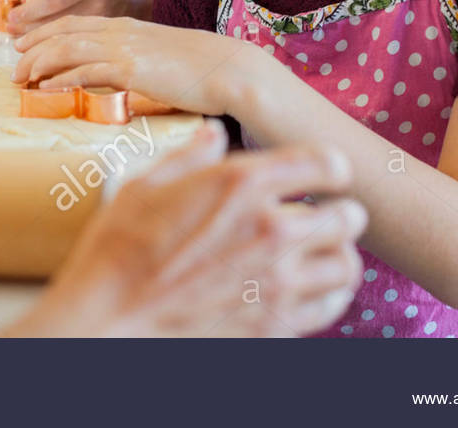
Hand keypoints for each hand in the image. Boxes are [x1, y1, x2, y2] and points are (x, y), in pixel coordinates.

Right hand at [5, 121, 366, 336]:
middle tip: (319, 214)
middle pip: (349, 215)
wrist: (109, 318)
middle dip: (337, 211)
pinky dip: (330, 294)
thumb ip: (190, 156)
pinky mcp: (277, 324)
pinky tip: (310, 286)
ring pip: (347, 264)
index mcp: (242, 184)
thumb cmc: (118, 249)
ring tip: (318, 252)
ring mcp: (278, 281)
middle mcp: (272, 229)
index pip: (327, 163)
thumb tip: (214, 133)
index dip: (328, 166)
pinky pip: (332, 306)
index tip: (320, 174)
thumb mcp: (145, 185)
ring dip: (336, 254)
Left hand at [6, 0, 151, 35]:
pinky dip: (53, 43)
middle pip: (57, 1)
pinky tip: (37, 50)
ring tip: (16, 36)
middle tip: (10, 21)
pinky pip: (75, 38)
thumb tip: (22, 5)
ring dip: (36, 31)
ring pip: (64, 22)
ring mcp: (101, 9)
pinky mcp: (106, 28)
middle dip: (30, 13)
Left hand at [12, 14, 262, 117]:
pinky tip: (44, 88)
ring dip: (38, 63)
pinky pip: (86, 72)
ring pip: (67, 49)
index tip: (24, 46)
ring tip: (19, 78)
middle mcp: (120, 32)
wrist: (226, 69)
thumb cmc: (197, 69)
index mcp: (125, 26)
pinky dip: (60, 79)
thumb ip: (132, 60)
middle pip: (63, 33)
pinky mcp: (131, 69)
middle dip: (34, 47)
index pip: (74, 24)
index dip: (44, 33)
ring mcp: (124, 48)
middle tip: (13, 64)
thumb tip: (116, 74)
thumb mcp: (157, 56)